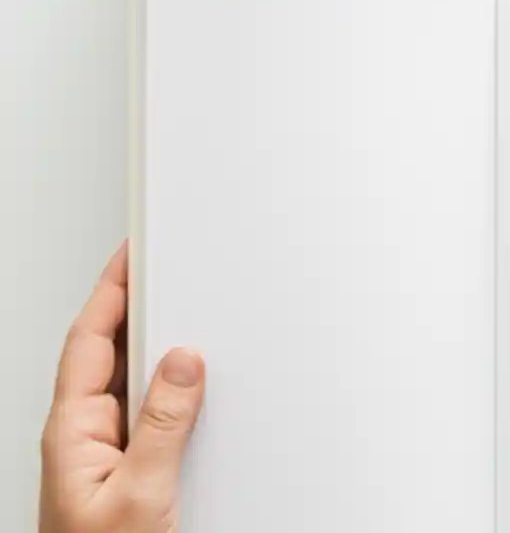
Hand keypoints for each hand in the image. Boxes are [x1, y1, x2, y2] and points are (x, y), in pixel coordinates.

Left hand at [40, 242, 205, 532]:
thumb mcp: (141, 494)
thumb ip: (163, 425)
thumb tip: (183, 361)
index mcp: (72, 433)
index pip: (89, 341)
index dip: (110, 291)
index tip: (131, 252)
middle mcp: (86, 440)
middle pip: (109, 354)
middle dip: (136, 308)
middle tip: (162, 267)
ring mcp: (108, 457)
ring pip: (134, 386)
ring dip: (160, 351)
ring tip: (187, 316)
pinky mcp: (134, 475)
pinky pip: (156, 417)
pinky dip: (178, 392)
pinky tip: (199, 386)